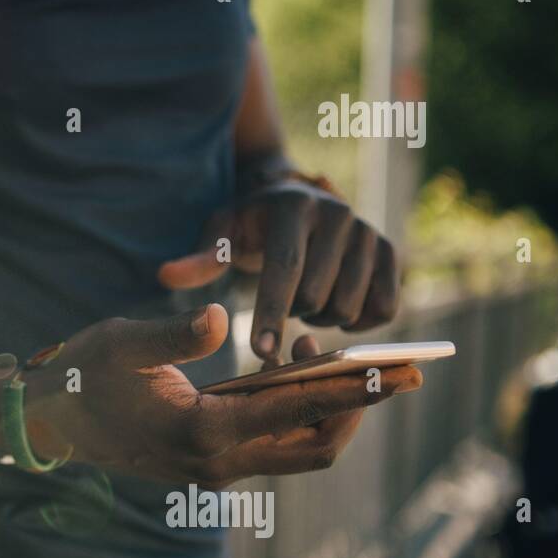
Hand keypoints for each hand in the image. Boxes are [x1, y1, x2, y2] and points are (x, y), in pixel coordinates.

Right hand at [21, 304, 420, 488]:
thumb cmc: (83, 377)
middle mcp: (218, 461)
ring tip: (336, 358)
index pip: (298, 410)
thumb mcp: (122, 343)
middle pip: (316, 446)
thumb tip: (219, 316)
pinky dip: (298, 414)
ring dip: (327, 410)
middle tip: (387, 367)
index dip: (352, 389)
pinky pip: (274, 445)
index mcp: (203, 431)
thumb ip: (175, 334)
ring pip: (299, 450)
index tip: (396, 370)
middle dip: (357, 408)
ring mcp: (214, 468)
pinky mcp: (210, 462)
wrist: (50, 422)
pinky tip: (296, 373)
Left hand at [157, 178, 398, 359]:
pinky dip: (359, 322)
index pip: (284, 268)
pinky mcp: (392, 253)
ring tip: (305, 304)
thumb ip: (199, 258)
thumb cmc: (249, 227)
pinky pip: (383, 309)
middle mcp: (339, 213)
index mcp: (294, 206)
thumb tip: (166, 275)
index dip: (272, 313)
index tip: (261, 352)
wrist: (294, 204)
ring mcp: (370, 233)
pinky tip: (333, 310)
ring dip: (322, 319)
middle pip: (317, 294)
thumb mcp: (221, 235)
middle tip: (282, 307)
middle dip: (293, 314)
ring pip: (349, 306)